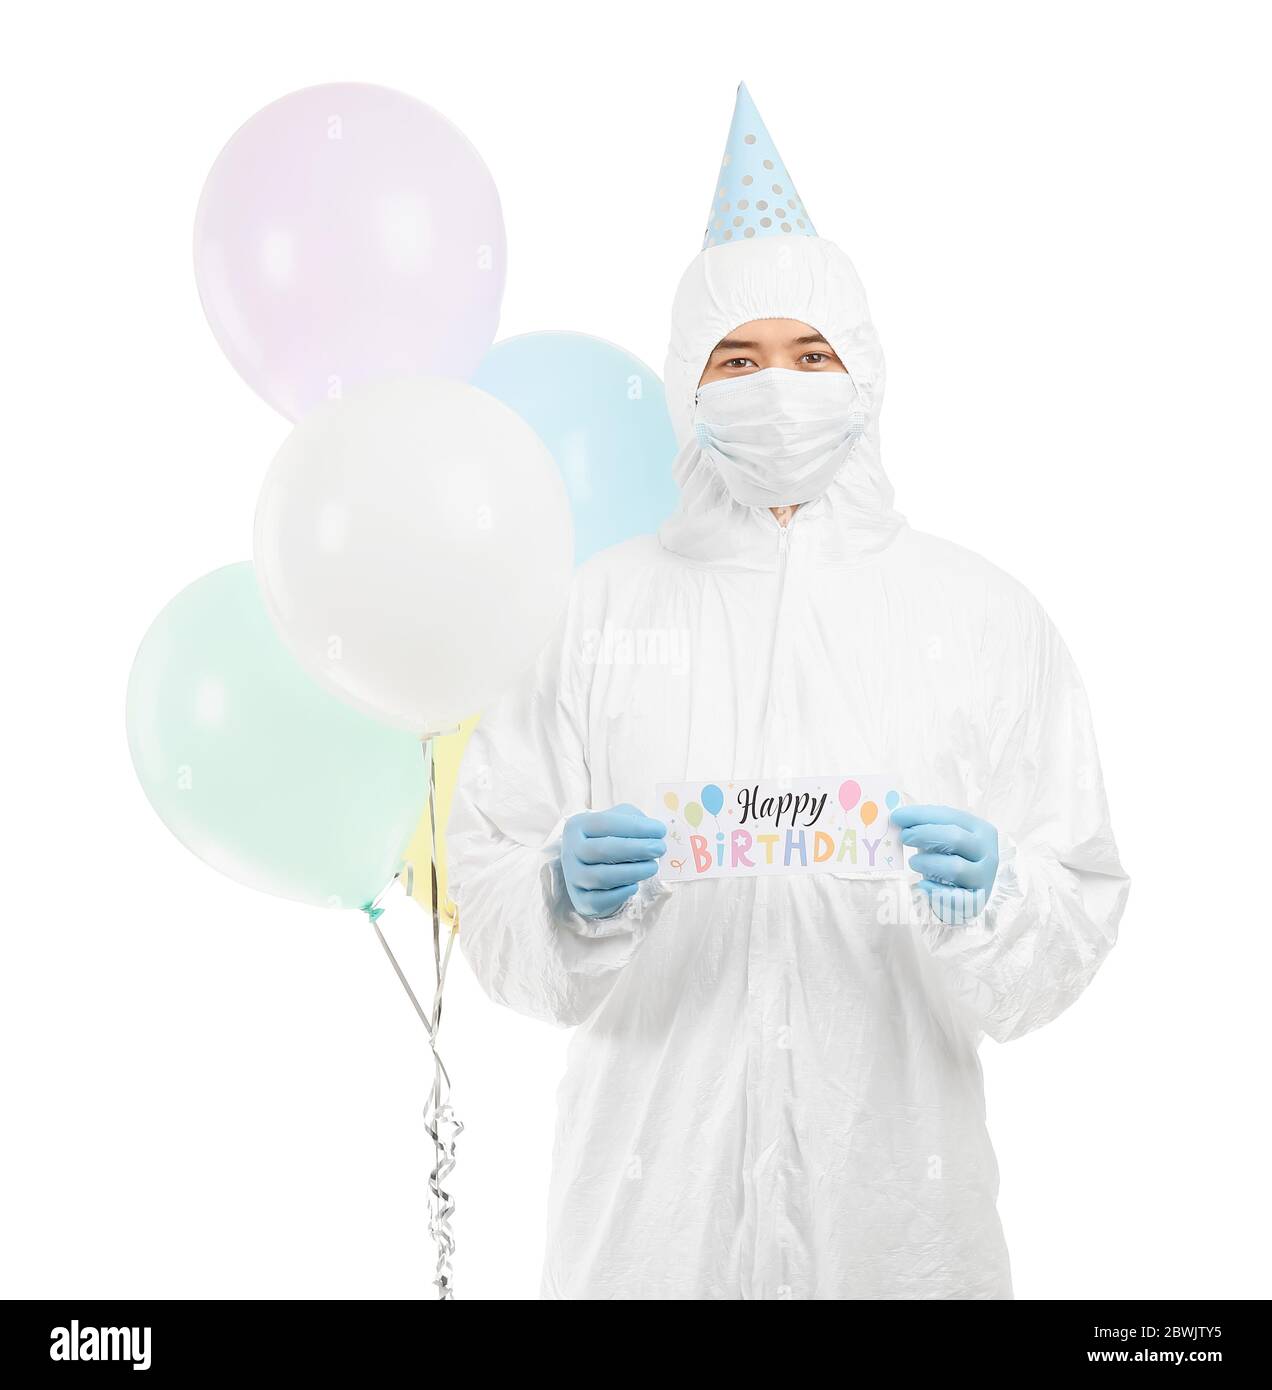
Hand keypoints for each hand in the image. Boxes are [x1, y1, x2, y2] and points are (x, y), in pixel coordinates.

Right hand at [562, 805, 666, 918]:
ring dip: (633, 872)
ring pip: (602, 877)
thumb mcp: (618, 820)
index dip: (636, 827)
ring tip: (653, 867)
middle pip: (603, 850)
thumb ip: (635, 820)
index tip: (660, 831)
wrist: (589, 866)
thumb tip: (656, 831)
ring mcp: (573, 877)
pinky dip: (621, 893)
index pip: (606, 823)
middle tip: (660, 848)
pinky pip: (601, 899)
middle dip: (636, 849)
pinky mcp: (581, 900)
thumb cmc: (608, 838)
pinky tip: (635, 885)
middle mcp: (570, 851)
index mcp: (577, 826)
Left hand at [890, 804, 998, 924]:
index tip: (897, 816)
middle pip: (955, 838)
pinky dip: (935, 890)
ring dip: (928, 863)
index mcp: (980, 830)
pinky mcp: (977, 901)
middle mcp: (987, 852)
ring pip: (955, 867)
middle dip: (925, 835)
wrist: (965, 894)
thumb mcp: (941, 839)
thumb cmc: (949, 858)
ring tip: (913, 862)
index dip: (922, 815)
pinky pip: (955, 897)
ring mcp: (984, 878)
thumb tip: (898, 817)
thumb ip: (925, 827)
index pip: (951, 816)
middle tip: (904, 837)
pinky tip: (922, 885)